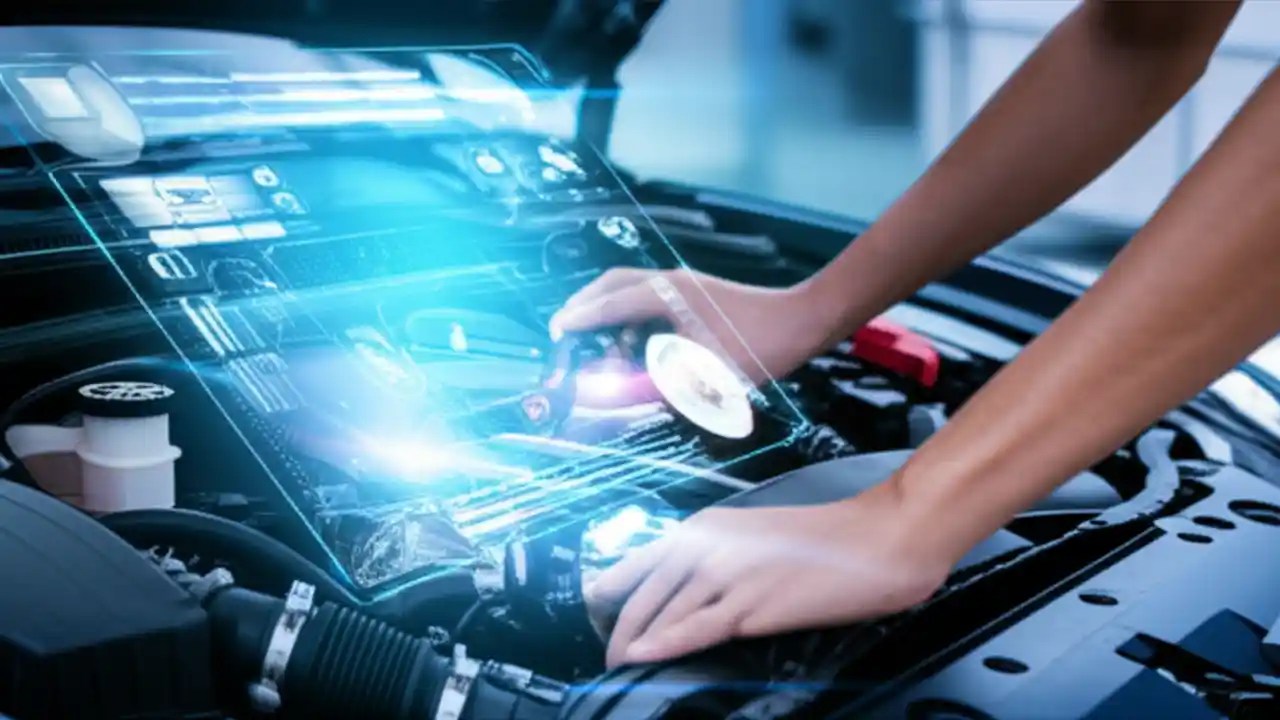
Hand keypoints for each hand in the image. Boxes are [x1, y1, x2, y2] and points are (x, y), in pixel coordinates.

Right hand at [549, 268, 833, 383]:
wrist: (803, 322)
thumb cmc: (757, 347)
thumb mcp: (705, 375)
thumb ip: (658, 384)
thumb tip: (622, 393)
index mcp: (667, 294)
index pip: (611, 302)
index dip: (580, 318)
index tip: (556, 331)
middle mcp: (671, 282)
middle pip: (614, 285)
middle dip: (586, 306)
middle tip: (565, 330)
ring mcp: (685, 286)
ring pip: (632, 291)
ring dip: (611, 314)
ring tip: (597, 345)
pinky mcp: (697, 296)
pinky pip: (650, 301)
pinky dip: (633, 319)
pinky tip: (634, 345)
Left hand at [584, 480, 950, 667]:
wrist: (875, 540)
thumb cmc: (825, 540)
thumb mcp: (754, 539)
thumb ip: (717, 559)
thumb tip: (689, 591)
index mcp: (705, 527)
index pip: (639, 561)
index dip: (613, 592)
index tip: (600, 612)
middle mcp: (707, 546)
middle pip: (642, 593)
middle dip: (618, 627)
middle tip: (608, 653)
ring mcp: (726, 575)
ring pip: (662, 615)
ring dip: (634, 642)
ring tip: (619, 666)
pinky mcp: (749, 606)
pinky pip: (693, 629)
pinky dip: (662, 644)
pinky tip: (642, 656)